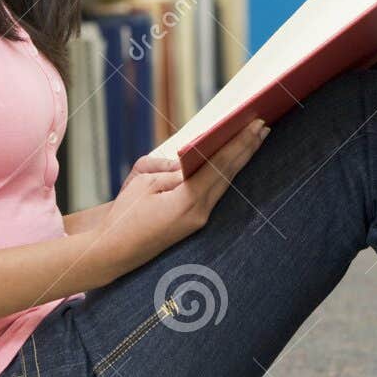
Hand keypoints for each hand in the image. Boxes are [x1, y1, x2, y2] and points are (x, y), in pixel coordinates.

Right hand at [101, 119, 269, 268]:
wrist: (113, 251)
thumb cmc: (124, 215)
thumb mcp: (144, 183)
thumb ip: (172, 170)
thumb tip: (191, 162)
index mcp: (188, 200)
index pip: (219, 165)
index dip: (239, 143)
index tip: (255, 125)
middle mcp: (200, 212)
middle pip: (229, 174)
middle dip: (247, 148)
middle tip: (263, 126)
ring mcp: (199, 220)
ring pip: (225, 183)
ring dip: (240, 160)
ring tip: (255, 139)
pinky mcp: (194, 222)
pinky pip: (214, 192)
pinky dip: (225, 173)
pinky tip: (232, 161)